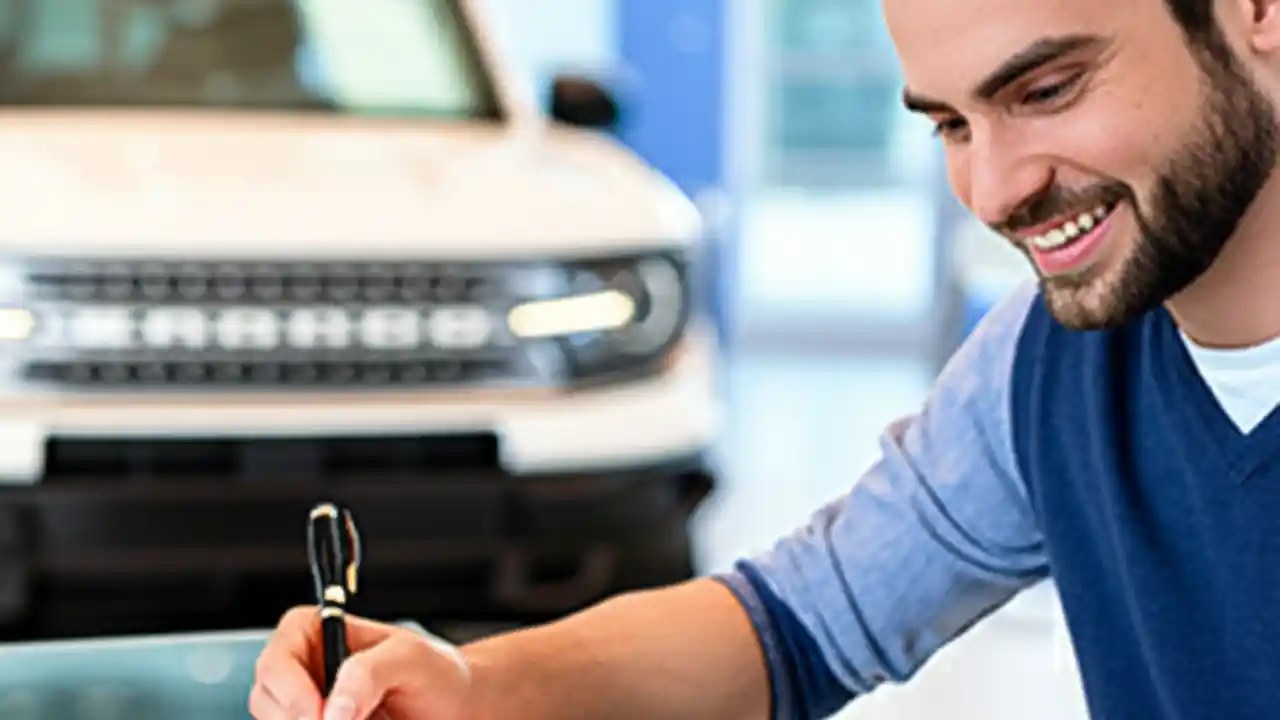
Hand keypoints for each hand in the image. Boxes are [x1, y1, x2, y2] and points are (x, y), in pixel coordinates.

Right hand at [250, 606, 473, 719]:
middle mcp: (299, 669)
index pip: (275, 660)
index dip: (291, 693)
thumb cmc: (433, 672)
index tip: (320, 716)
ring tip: (367, 719)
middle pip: (266, 701)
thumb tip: (333, 710)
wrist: (452, 707)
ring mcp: (302, 705)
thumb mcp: (410, 659)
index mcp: (313, 631)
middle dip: (301, 719)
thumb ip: (370, 673)